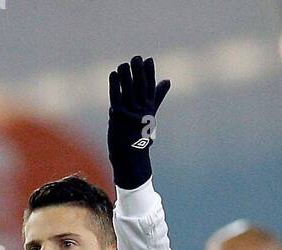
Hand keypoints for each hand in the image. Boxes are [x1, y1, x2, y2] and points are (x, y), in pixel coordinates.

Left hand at [107, 55, 170, 188]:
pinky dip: (114, 85)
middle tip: (136, 58)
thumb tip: (167, 80)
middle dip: (138, 72)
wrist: (130, 158)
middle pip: (140, 87)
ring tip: (123, 64)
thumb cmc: (139, 135)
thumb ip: (157, 95)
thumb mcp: (150, 114)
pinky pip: (116, 97)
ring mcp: (130, 114)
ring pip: (128, 91)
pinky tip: (113, 74)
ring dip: (126, 76)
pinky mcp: (118, 117)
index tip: (149, 60)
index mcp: (149, 109)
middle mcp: (141, 111)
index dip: (150, 73)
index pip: (150, 88)